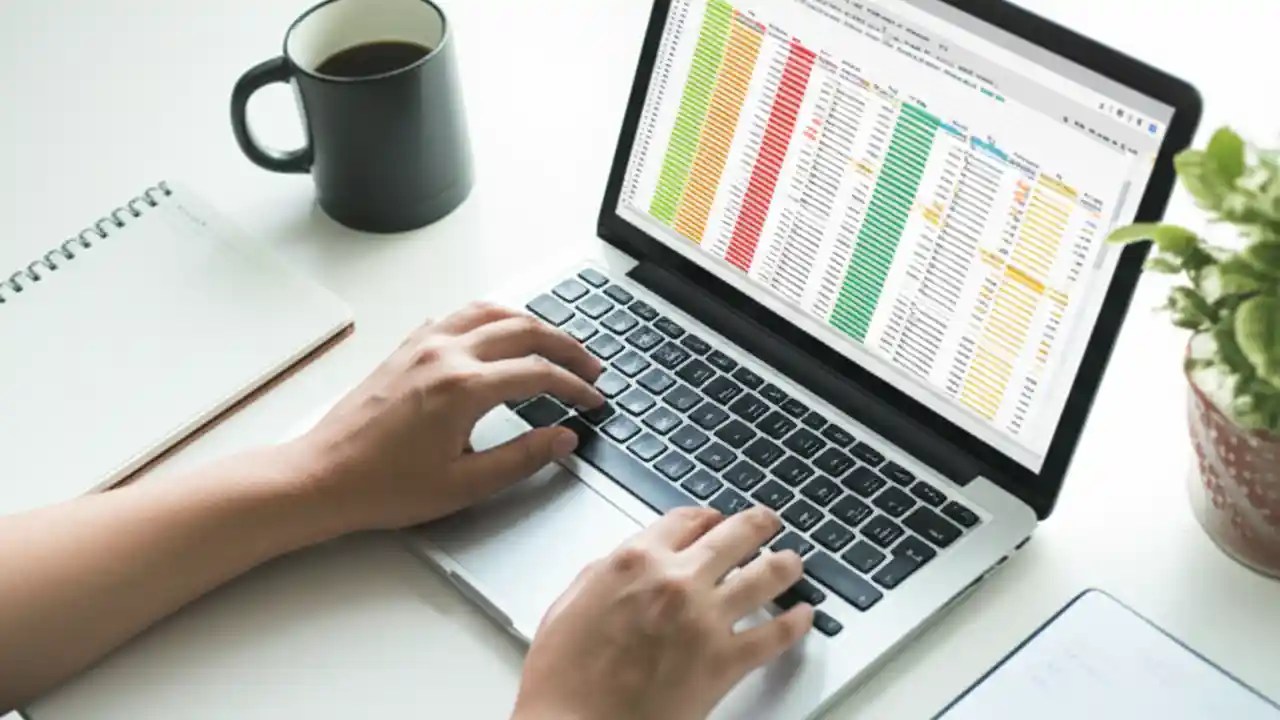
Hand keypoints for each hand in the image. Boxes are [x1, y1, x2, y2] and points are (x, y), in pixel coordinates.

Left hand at [293, 302, 604, 535]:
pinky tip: (497, 336)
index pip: (539, 375)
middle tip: (590, 367)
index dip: (575, 387)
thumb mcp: (465, 485)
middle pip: (524, 330)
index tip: (593, 400)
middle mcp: (445, 355)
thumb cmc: (383, 486)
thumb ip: (523, 458)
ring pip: (490, 312)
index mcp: (464, 388)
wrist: (322, 478)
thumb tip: (563, 439)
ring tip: (555, 342)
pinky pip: (457, 316)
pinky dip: (489, 319)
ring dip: (530, 322)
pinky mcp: (405, 350)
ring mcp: (423, 346)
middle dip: (566, 346)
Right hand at [513, 507, 812, 719]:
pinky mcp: (724, 662)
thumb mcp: (571, 603)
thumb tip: (631, 564)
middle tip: (769, 523)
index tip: (716, 520)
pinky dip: (796, 622)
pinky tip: (804, 615)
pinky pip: (775, 635)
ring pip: (766, 575)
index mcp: (635, 560)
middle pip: (735, 535)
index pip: (686, 520)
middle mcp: (676, 581)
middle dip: (758, 525)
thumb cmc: (563, 677)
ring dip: (786, 564)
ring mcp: (705, 619)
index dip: (708, 516)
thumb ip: (608, 574)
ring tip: (794, 561)